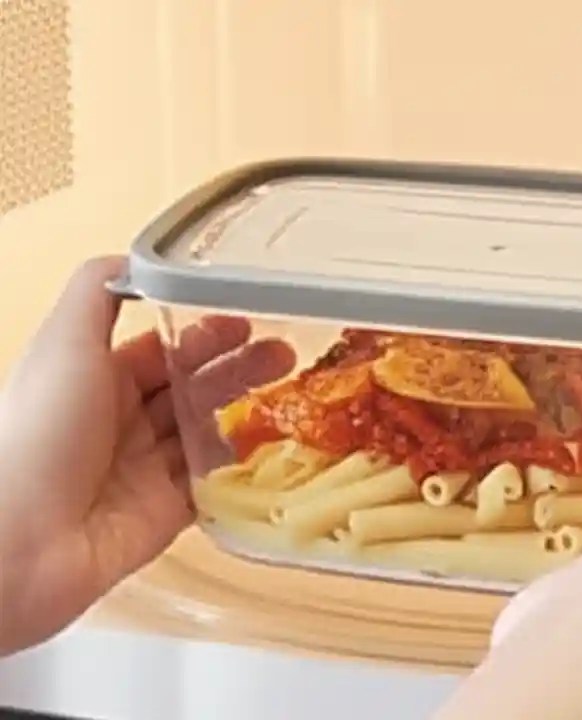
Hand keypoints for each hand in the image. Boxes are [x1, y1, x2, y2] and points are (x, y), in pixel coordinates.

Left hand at [0, 257, 294, 654]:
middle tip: (286, 351)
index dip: (203, 330)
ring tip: (290, 387)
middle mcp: (119, 421)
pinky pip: (211, 484)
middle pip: (190, 385)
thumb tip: (131, 257)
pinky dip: (240, 466)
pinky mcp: (167, 512)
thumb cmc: (39, 434)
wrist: (24, 541)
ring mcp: (145, 468)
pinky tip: (272, 444)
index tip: (248, 316)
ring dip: (247, 408)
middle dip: (237, 366)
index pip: (159, 347)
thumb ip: (96, 293)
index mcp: (93, 379)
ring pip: (206, 429)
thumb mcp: (65, 344)